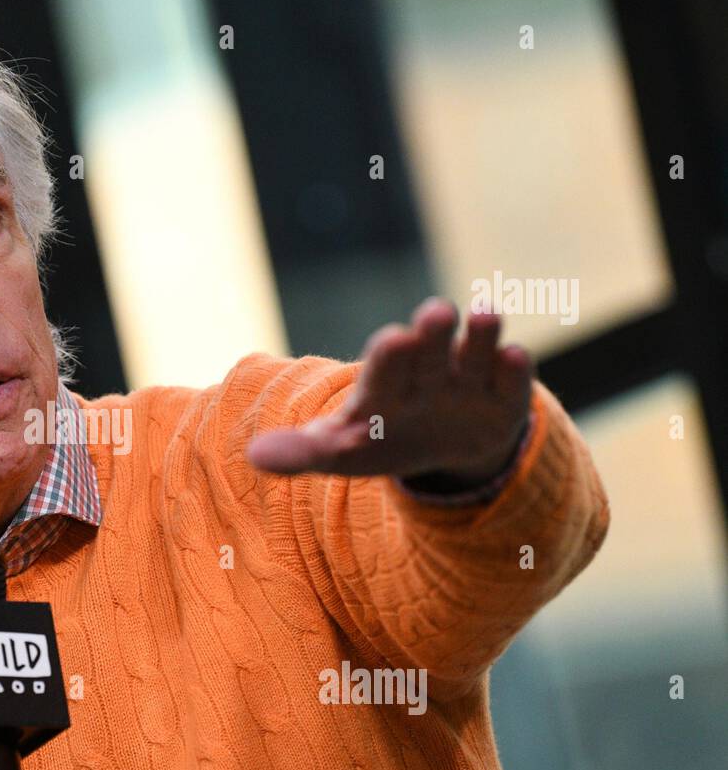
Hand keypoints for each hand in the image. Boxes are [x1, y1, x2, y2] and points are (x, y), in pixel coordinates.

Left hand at [246, 298, 531, 483]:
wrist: (439, 447)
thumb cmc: (381, 440)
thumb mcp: (341, 452)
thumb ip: (303, 452)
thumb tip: (255, 456)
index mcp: (384, 384)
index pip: (383, 366)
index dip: (389, 358)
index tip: (393, 340)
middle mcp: (426, 372)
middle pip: (428, 350)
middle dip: (432, 333)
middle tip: (435, 312)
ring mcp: (468, 381)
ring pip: (474, 352)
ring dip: (480, 335)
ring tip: (485, 315)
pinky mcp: (505, 398)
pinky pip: (512, 379)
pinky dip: (514, 369)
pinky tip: (514, 357)